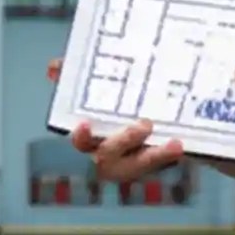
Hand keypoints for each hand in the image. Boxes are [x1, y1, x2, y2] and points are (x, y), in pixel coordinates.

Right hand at [46, 57, 183, 180]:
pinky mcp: (159, 162)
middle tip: (145, 123)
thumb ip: (73, 75)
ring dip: (156, 156)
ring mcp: (135, 161)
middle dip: (125, 141)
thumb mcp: (100, 86)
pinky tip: (182, 144)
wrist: (161, 115)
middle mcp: (111, 154)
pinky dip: (171, 154)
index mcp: (93, 137)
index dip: (83, 136)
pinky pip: (164, 163)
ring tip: (174, 145)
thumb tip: (53, 68)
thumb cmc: (118, 102)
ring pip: (140, 166)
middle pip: (110, 158)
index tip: (86, 123)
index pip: (82, 141)